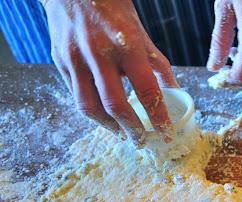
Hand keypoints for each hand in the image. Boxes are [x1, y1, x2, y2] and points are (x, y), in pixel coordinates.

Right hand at [43, 0, 177, 146]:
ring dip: (108, 127)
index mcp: (126, 45)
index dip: (158, 117)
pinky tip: (105, 117)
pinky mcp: (59, 60)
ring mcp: (75, 58)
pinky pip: (76, 95)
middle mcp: (98, 53)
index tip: (166, 134)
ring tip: (122, 134)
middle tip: (141, 141)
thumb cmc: (112, 8)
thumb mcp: (141, 32)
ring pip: (89, 106)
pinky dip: (93, 111)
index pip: (146, 91)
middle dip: (131, 129)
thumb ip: (157, 63)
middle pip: (114, 105)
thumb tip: (175, 90)